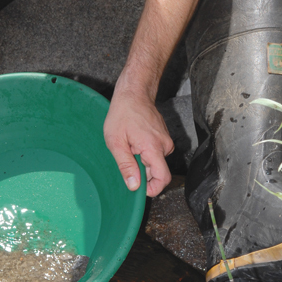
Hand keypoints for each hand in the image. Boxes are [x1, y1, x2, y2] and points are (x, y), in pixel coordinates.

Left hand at [103, 82, 173, 196]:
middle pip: (157, 170)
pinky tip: (134, 139)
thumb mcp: (116, 141)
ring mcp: (165, 140)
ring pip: (155, 161)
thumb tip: (134, 186)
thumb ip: (126, 165)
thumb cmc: (123, 113)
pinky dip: (145, 151)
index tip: (139, 188)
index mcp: (154, 148)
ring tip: (129, 144)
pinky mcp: (163, 137)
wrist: (134, 92)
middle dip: (141, 169)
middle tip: (126, 154)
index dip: (153, 189)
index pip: (163, 178)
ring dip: (142, 159)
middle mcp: (164, 145)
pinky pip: (155, 152)